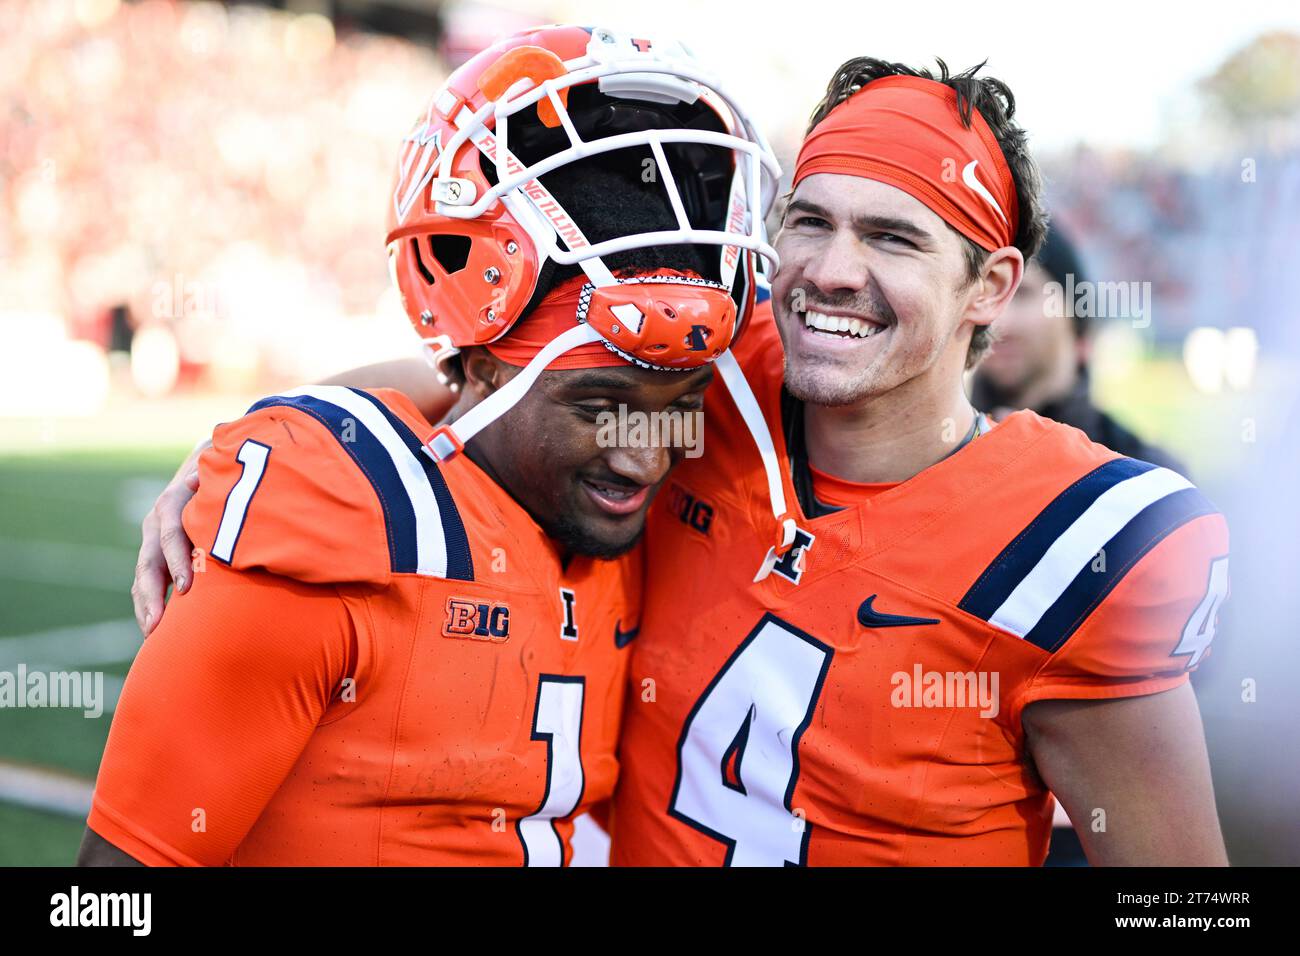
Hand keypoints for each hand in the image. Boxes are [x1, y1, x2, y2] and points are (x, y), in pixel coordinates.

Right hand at [131, 440, 207, 636]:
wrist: (201, 468)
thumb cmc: (217, 477)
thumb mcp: (215, 475)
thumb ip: (209, 482)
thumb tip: (194, 481)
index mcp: (171, 506)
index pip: (171, 536)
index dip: (176, 561)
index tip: (185, 587)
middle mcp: (155, 525)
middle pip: (148, 563)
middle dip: (152, 596)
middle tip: (157, 627)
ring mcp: (152, 542)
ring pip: (142, 578)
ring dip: (146, 607)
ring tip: (152, 636)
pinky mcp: (155, 555)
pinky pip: (147, 584)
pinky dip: (149, 606)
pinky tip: (155, 632)